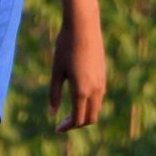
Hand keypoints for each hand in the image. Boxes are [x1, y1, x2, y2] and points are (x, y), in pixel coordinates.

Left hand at [50, 13, 105, 133]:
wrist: (84, 26)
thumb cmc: (65, 46)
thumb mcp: (56, 71)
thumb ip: (54, 94)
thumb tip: (52, 113)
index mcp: (81, 91)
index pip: (77, 119)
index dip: (67, 127)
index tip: (56, 129)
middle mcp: (95, 90)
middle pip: (90, 118)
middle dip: (77, 124)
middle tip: (62, 124)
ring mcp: (102, 82)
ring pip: (96, 108)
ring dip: (85, 114)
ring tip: (70, 112)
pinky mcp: (104, 74)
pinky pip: (99, 96)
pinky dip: (90, 103)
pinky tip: (78, 97)